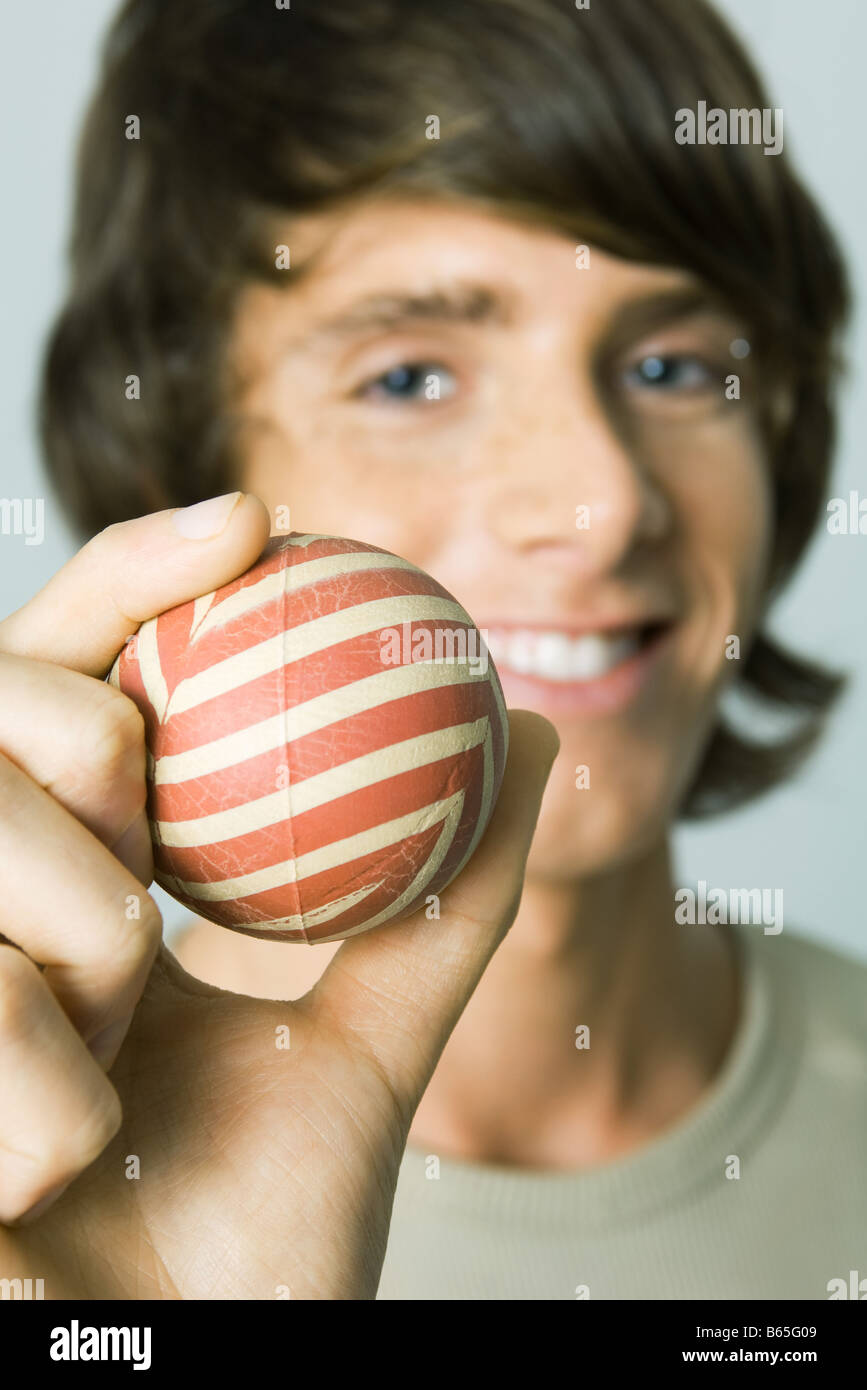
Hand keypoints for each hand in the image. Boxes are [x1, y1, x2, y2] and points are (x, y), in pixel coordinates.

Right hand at [0, 493, 557, 1297]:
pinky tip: (36, 1179)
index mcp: (69, 870)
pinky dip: (32, 1098)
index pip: (76, 667)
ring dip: (74, 961)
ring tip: (105, 1080)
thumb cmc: (259, 1229)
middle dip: (88, 744)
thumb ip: (448, 892)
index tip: (254, 523)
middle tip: (143, 835)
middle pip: (2, 702)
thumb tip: (534, 729)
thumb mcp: (369, 1046)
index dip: (144, 570)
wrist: (188, 1373)